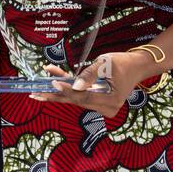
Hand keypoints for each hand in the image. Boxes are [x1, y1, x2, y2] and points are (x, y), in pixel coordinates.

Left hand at [30, 52, 155, 117]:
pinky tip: (52, 84)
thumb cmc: (123, 63)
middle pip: (77, 100)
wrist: (137, 67)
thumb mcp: (106, 64)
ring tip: (37, 90)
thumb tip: (74, 85)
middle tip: (35, 93)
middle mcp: (106, 108)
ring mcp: (102, 107)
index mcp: (111, 101)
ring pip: (76, 99)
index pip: (84, 96)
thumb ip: (89, 74)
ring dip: (58, 92)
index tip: (52, 83)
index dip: (67, 90)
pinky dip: (67, 90)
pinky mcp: (97, 103)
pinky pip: (79, 97)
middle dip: (56, 94)